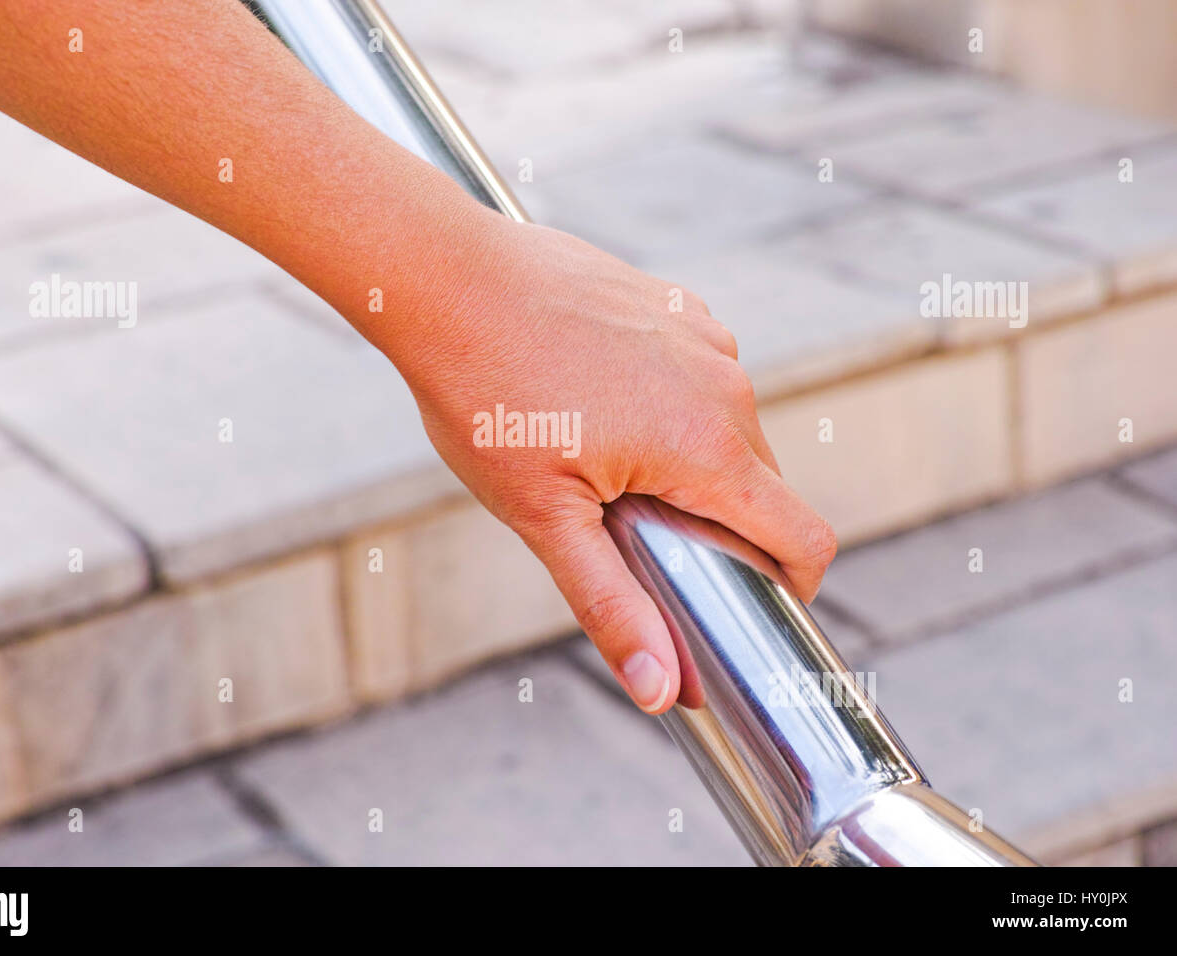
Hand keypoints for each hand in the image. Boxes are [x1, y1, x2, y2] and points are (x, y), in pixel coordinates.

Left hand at [397, 215, 837, 713]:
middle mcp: (726, 386)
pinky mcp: (679, 307)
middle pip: (762, 487)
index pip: (804, 536)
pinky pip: (702, 377)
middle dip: (720, 525)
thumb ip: (610, 602)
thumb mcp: (544, 515)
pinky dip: (672, 406)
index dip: (793, 585)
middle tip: (639, 536)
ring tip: (604, 464)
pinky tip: (600, 402)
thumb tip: (658, 689)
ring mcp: (706, 337)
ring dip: (691, 463)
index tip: (752, 602)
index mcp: (708, 447)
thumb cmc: (487, 395)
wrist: (450, 279)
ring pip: (729, 430)